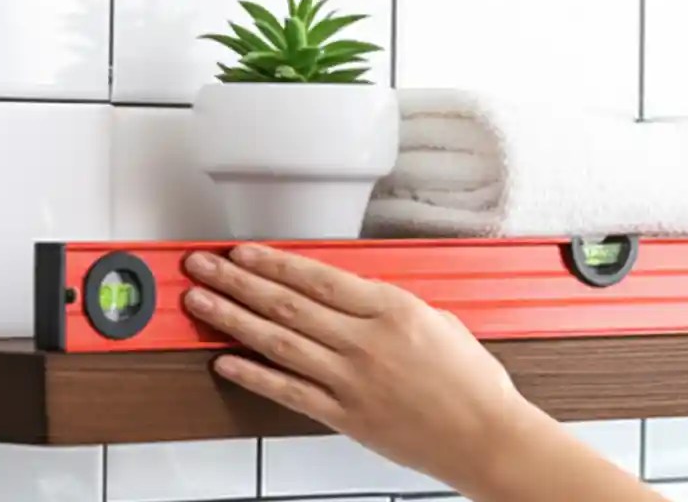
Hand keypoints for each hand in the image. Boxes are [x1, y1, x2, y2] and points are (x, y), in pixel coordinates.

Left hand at [180, 243, 537, 488]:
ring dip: (233, 319)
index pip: (317, 277)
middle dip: (237, 282)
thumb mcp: (438, 320)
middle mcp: (366, 341)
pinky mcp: (345, 415)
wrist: (485, 436)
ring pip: (278, 342)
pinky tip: (226, 361)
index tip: (243, 252)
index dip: (273, 263)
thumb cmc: (472, 381)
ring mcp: (351, 380)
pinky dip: (253, 375)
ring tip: (202, 303)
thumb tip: (353, 295)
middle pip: (287, 304)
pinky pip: (288, 391)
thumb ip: (390, 306)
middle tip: (203, 267)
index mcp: (392, 309)